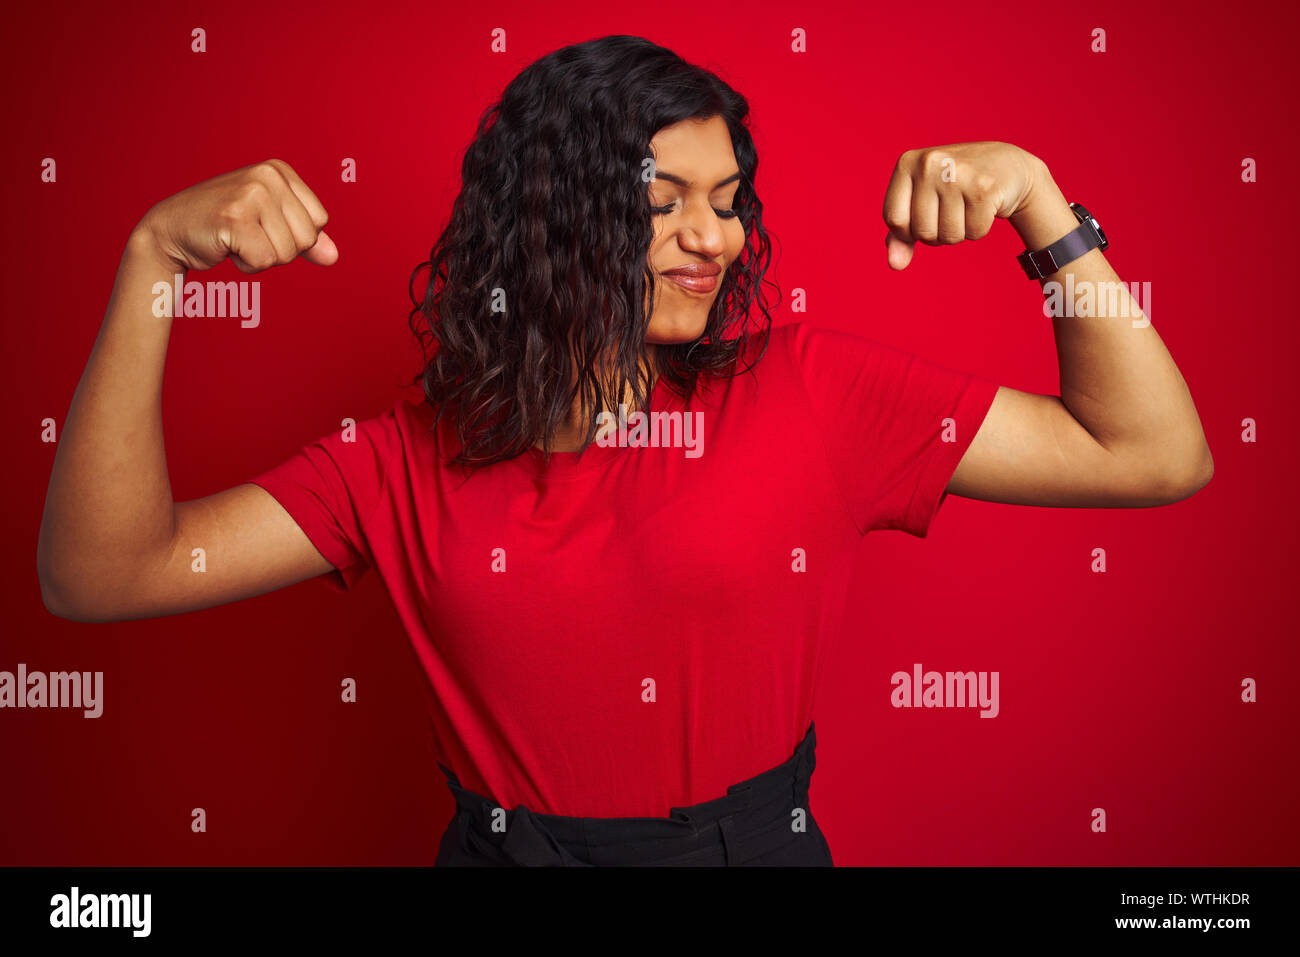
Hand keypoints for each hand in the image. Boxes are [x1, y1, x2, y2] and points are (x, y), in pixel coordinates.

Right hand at [133, 159, 336, 273]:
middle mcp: (267, 176)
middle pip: (307, 239)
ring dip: (262, 258)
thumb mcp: (271, 225)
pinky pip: (264, 261)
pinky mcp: (235, 218)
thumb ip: (305, 239)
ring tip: (236, 239)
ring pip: (287, 253)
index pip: (319, 221)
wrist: (171, 230)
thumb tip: (333, 256)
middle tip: (248, 236)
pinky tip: (227, 247)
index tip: (263, 226)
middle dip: (280, 250)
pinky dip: (247, 265)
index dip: (294, 236)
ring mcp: (251, 194)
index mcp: (280, 170)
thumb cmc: (225, 227)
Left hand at [882, 142, 1044, 269]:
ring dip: (959, 233)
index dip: (909, 231)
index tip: (925, 217)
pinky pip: (974, 232)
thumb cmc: (954, 188)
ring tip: (967, 208)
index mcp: (907, 163)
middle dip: (937, 234)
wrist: (1007, 166)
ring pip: (949, 235)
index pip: (894, 219)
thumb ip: (901, 235)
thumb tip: (895, 265)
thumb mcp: (921, 205)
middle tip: (951, 212)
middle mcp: (930, 163)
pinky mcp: (984, 187)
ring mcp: (958, 173)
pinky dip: (979, 229)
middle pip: (922, 232)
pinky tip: (984, 207)